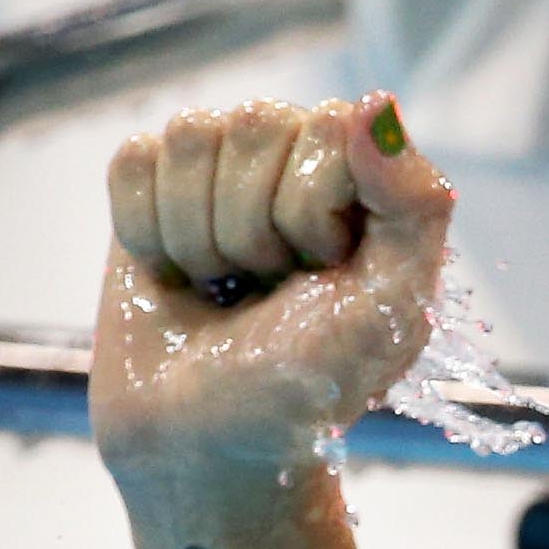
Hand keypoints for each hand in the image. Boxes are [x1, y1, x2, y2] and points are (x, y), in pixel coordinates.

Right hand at [91, 94, 452, 487]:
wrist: (206, 445)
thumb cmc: (304, 390)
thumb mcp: (388, 315)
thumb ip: (414, 210)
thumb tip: (374, 103)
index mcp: (362, 179)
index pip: (330, 124)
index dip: (311, 211)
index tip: (319, 275)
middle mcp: (293, 155)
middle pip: (255, 122)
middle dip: (253, 230)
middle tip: (265, 292)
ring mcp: (218, 167)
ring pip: (191, 135)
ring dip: (201, 238)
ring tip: (223, 289)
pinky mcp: (150, 186)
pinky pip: (134, 162)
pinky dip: (148, 236)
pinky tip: (175, 278)